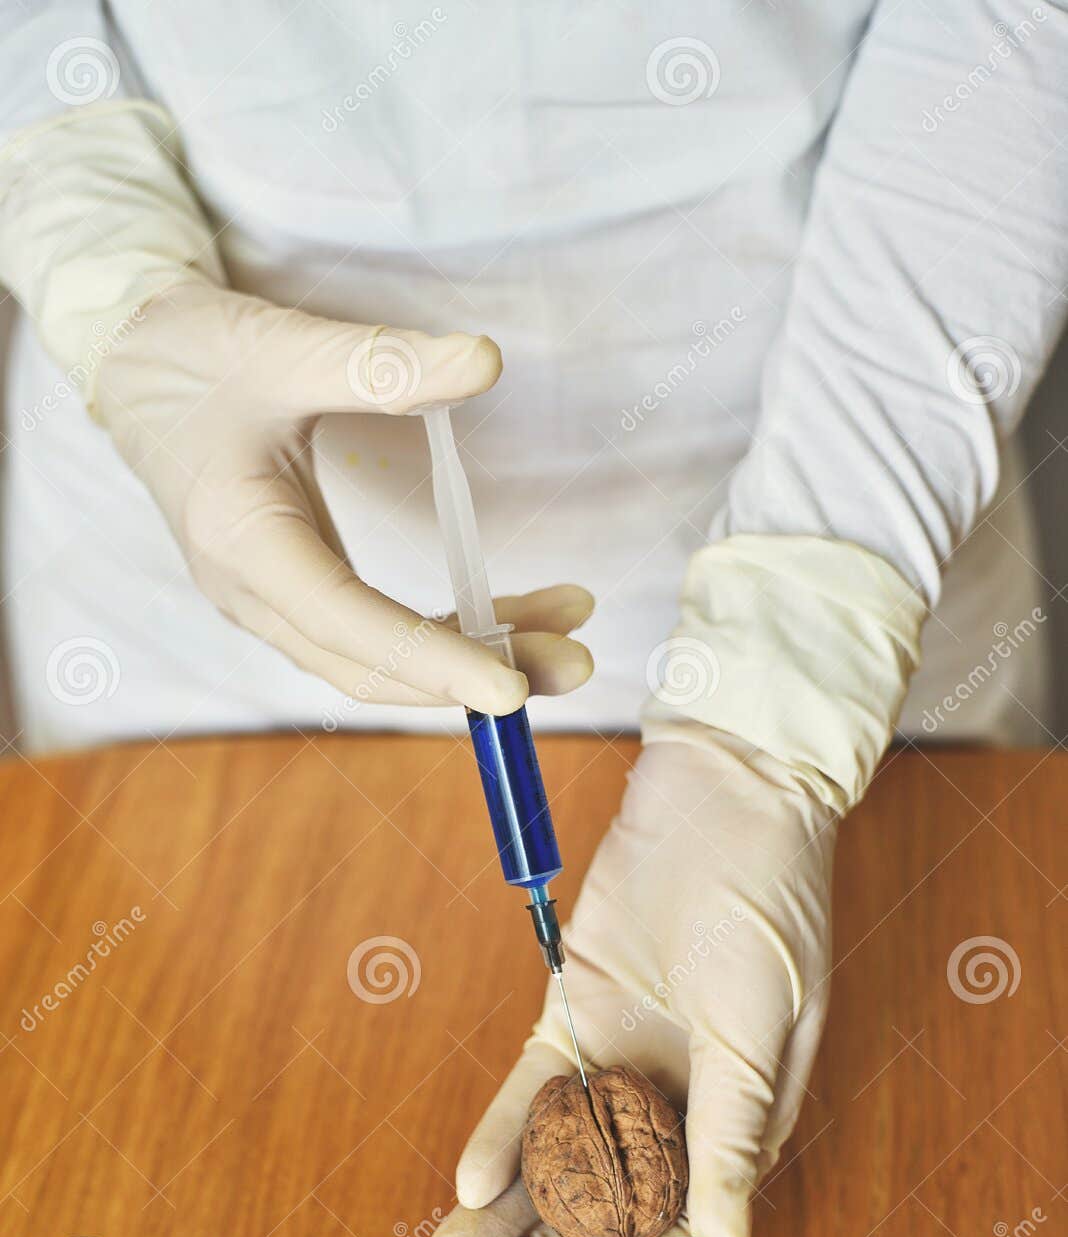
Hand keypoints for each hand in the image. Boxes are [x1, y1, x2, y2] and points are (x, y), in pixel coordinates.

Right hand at [94, 280, 592, 707]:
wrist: (132, 367)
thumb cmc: (194, 355)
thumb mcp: (282, 345)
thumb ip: (380, 361)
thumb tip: (484, 360)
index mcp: (244, 542)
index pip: (349, 625)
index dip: (432, 661)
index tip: (511, 688)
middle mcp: (253, 592)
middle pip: (374, 665)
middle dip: (475, 676)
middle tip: (576, 665)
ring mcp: (272, 600)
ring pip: (379, 660)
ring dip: (472, 659)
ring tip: (567, 641)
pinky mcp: (295, 590)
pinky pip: (375, 635)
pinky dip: (446, 636)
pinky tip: (514, 617)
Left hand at [425, 729, 836, 1236]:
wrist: (724, 799)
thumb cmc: (765, 912)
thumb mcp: (756, 1032)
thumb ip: (729, 1136)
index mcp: (736, 1130)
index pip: (670, 1236)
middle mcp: (675, 1110)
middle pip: (600, 1213)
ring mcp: (620, 1066)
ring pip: (554, 1164)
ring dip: (504, 1218)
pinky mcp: (572, 1018)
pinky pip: (527, 1094)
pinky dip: (500, 1136)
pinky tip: (466, 1183)